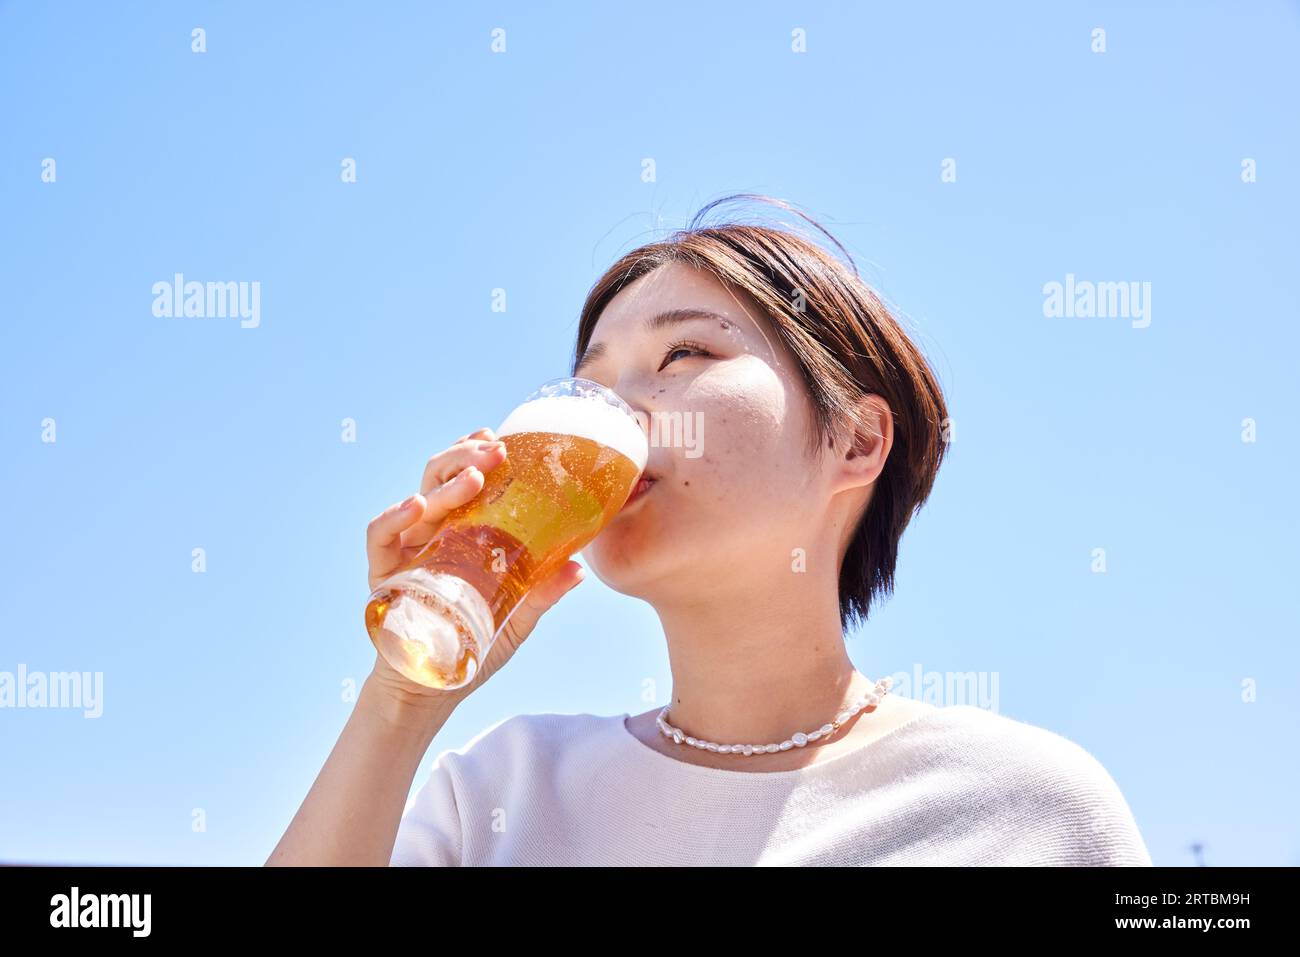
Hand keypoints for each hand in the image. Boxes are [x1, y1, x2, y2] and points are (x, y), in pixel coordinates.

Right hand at [364, 426, 586, 707]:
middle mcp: (434, 533)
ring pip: (420, 498)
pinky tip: (416, 506)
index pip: (468, 482)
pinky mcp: (383, 573)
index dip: (478, 455)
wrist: (433, 687)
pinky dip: (395, 517)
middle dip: (466, 457)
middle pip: (443, 478)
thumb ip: (542, 592)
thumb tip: (579, 568)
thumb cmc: (474, 646)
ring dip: (446, 482)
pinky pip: (380, 535)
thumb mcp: (516, 618)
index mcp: (463, 534)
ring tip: (474, 476)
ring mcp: (407, 550)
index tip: (501, 439)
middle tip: (495, 450)